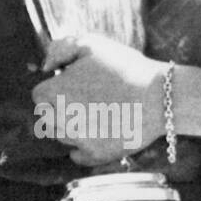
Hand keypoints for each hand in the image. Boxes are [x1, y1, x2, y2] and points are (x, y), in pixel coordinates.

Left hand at [31, 34, 164, 167]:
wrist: (160, 97)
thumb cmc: (124, 67)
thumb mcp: (90, 44)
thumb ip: (60, 50)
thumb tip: (46, 67)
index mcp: (55, 92)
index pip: (39, 95)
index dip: (54, 88)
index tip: (71, 84)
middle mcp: (61, 119)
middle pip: (47, 117)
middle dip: (58, 108)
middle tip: (82, 99)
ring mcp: (78, 140)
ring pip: (61, 136)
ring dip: (70, 126)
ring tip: (95, 113)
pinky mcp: (96, 156)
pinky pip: (76, 155)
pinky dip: (83, 147)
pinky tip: (98, 133)